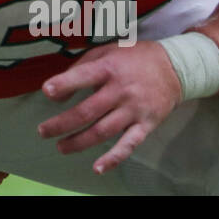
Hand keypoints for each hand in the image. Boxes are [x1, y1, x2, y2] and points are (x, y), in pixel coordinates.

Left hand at [36, 41, 181, 174]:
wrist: (175, 67)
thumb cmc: (133, 58)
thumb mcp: (106, 51)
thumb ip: (81, 67)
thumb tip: (58, 91)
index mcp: (110, 68)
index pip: (84, 76)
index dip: (65, 84)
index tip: (46, 91)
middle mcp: (121, 90)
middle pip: (88, 111)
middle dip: (62, 123)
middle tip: (43, 131)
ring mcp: (134, 110)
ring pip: (103, 131)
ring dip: (79, 142)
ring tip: (61, 147)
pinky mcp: (145, 125)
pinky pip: (128, 145)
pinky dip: (113, 158)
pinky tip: (98, 168)